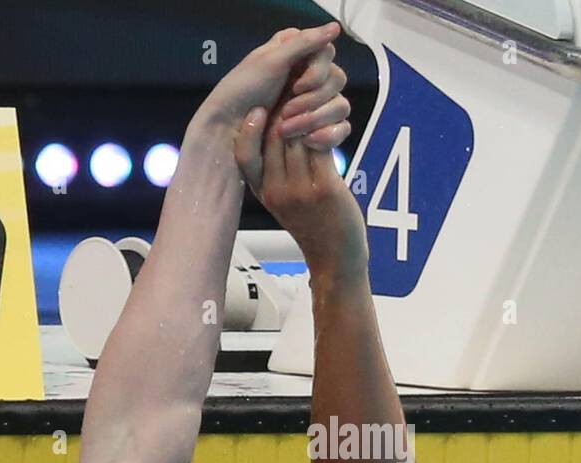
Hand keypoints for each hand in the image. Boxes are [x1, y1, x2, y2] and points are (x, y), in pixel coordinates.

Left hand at [197, 23, 349, 151]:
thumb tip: (335, 27)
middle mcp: (308, 76)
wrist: (228, 130)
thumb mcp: (271, 60)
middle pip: (337, 79)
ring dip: (314, 117)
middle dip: (313, 98)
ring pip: (340, 106)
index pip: (327, 53)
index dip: (317, 71)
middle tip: (286, 110)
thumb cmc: (242, 92)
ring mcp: (314, 104)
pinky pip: (340, 129)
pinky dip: (327, 135)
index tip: (297, 86)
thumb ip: (304, 42)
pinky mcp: (317, 129)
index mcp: (297, 54)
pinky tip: (307, 141)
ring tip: (285, 129)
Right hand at [234, 90, 365, 271]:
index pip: (245, 153)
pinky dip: (324, 128)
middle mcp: (276, 191)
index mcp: (261, 192)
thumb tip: (272, 134)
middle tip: (291, 87)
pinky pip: (320, 145)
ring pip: (296, 137)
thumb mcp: (280, 201)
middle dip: (282, 109)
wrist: (336, 257)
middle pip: (272, 137)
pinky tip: (329, 119)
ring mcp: (299, 190)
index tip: (257, 107)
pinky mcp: (324, 188)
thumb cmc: (312, 225)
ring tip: (310, 96)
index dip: (250, 127)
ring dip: (305, 112)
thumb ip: (274, 171)